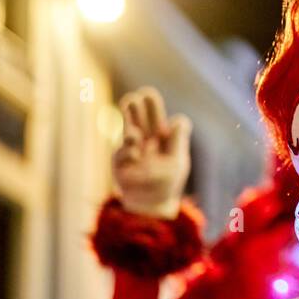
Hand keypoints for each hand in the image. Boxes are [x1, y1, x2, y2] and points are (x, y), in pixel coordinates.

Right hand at [112, 87, 191, 219]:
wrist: (152, 204)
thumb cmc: (168, 181)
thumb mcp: (177, 161)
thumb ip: (177, 141)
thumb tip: (178, 120)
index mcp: (159, 136)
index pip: (154, 115)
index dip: (151, 104)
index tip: (147, 94)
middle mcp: (142, 139)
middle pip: (137, 118)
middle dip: (133, 106)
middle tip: (133, 97)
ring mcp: (130, 150)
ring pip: (127, 130)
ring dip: (127, 121)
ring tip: (131, 118)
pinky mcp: (120, 164)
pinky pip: (123, 154)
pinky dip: (129, 152)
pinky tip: (136, 155)